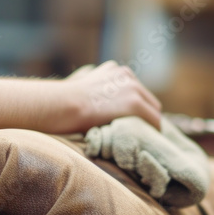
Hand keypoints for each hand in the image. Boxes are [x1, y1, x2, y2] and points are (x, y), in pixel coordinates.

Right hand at [0, 62, 161, 135]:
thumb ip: (94, 97)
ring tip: (141, 142)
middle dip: (144, 117)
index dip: (136, 110)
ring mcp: (132, 88)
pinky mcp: (135, 103)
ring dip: (148, 126)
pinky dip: (151, 132)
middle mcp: (126, 75)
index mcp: (114, 71)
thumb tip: (87, 111)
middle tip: (139, 136)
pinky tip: (145, 143)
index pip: (136, 92)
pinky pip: (153, 121)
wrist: (59, 104)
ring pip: (152, 111)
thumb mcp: (79, 93)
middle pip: (148, 100)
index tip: (132, 124)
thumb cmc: (59, 104)